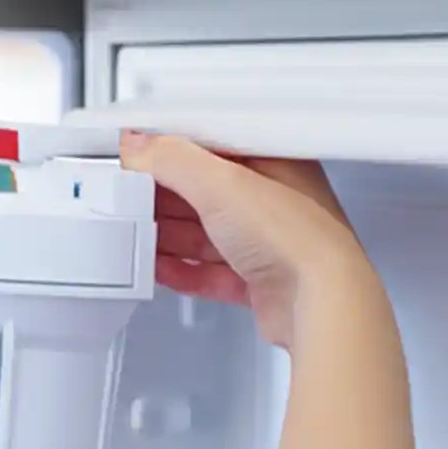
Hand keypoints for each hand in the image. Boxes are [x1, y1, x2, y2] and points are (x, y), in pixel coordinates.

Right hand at [120, 131, 368, 347]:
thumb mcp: (222, 183)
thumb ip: (172, 160)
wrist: (321, 303)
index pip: (211, 147)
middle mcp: (272, 201)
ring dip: (167, 235)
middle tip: (126, 198)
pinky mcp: (258, 281)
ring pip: (204, 233)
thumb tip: (139, 145)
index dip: (169, 150)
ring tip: (136, 234)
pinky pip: (209, 271)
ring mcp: (266, 243)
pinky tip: (161, 268)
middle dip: (161, 197)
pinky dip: (182, 270)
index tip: (135, 157)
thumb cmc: (297, 238)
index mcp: (273, 163)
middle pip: (202, 192)